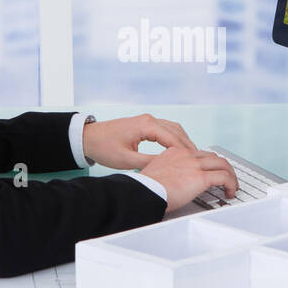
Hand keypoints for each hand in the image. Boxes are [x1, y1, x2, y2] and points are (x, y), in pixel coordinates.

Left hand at [81, 113, 197, 169]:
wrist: (89, 138)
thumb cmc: (104, 147)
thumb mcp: (127, 160)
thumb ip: (149, 162)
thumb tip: (167, 168)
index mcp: (146, 125)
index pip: (173, 138)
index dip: (185, 152)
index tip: (195, 162)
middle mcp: (149, 120)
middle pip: (177, 131)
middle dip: (188, 146)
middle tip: (198, 160)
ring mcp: (147, 120)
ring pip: (173, 128)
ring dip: (182, 141)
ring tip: (191, 156)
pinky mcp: (144, 124)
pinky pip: (166, 129)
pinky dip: (174, 138)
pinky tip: (178, 150)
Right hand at [139, 147, 238, 212]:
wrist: (142, 192)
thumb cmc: (144, 188)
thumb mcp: (154, 173)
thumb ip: (165, 173)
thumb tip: (171, 183)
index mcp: (174, 152)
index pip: (198, 154)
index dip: (208, 164)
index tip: (211, 172)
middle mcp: (186, 155)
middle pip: (213, 157)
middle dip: (223, 167)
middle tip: (227, 179)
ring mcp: (194, 165)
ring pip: (223, 164)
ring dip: (230, 176)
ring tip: (231, 187)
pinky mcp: (201, 177)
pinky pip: (224, 177)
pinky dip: (231, 184)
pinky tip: (230, 192)